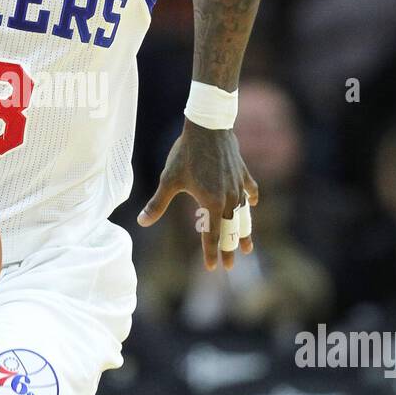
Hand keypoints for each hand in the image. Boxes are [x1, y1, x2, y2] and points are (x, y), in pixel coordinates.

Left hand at [137, 122, 258, 269]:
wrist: (208, 126)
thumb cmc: (186, 153)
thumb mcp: (169, 180)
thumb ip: (158, 204)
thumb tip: (141, 221)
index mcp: (211, 204)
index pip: (212, 236)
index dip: (211, 253)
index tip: (212, 268)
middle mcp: (229, 199)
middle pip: (231, 231)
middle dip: (230, 249)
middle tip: (231, 266)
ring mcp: (238, 186)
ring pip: (244, 215)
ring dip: (245, 231)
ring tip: (248, 246)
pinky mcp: (242, 173)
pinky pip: (250, 191)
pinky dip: (252, 199)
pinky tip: (254, 204)